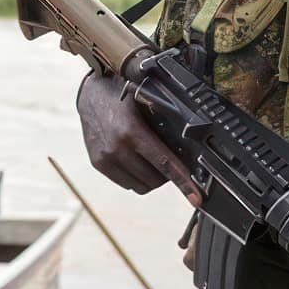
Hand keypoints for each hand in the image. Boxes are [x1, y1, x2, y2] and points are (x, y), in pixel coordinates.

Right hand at [77, 72, 187, 194]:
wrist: (91, 91)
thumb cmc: (122, 92)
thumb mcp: (148, 102)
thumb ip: (165, 123)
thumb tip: (189, 147)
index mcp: (131, 130)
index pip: (164, 164)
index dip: (183, 182)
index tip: (196, 197)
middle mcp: (116, 148)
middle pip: (154, 180)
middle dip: (168, 175)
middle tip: (171, 161)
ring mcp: (105, 158)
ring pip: (140, 186)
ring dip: (152, 179)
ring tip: (152, 161)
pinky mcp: (98, 164)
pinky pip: (126, 183)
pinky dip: (136, 177)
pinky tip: (137, 160)